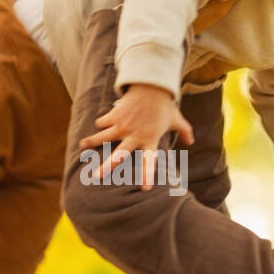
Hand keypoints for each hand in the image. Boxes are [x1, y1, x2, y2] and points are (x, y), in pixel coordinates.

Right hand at [79, 83, 194, 189]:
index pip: (149, 161)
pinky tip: (99, 124)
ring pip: (103, 137)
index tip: (145, 189)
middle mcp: (133, 135)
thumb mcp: (177, 119)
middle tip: (96, 176)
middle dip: (107, 166)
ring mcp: (122, 125)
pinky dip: (101, 123)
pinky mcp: (114, 115)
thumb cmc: (165, 105)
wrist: (152, 84)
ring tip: (82, 147)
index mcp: (149, 139)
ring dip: (91, 142)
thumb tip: (191, 141)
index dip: (147, 175)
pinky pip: (103, 122)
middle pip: (118, 155)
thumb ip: (184, 131)